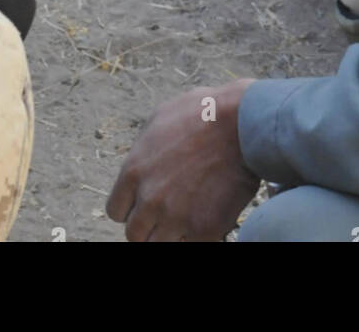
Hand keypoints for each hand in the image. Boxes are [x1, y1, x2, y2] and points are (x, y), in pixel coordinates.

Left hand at [107, 81, 258, 241]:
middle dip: (149, 225)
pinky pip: (192, 246)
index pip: (116, 211)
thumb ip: (143, 148)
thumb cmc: (203, 112)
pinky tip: (207, 219)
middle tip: (167, 212)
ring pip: (160, 245)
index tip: (145, 202)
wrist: (243, 120)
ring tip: (188, 217)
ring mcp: (176, 218)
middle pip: (135, 234)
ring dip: (172, 234)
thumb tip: (141, 164)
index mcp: (134, 171)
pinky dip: (198, 237)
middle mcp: (150, 199)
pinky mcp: (205, 229)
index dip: (131, 208)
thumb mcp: (160, 119)